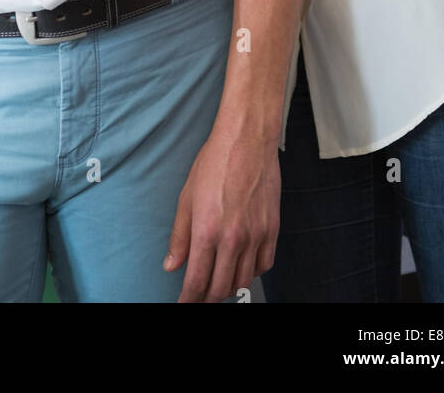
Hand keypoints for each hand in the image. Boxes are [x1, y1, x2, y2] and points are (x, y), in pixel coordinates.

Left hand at [164, 119, 281, 302]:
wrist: (247, 140)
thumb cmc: (215, 162)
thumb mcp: (186, 197)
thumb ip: (179, 236)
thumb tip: (172, 264)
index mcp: (207, 231)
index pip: (197, 281)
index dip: (189, 299)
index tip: (184, 304)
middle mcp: (233, 238)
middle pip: (221, 288)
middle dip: (207, 298)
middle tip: (199, 296)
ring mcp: (256, 235)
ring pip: (244, 280)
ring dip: (229, 287)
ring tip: (219, 282)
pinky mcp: (272, 229)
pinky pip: (265, 265)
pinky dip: (252, 272)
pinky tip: (242, 266)